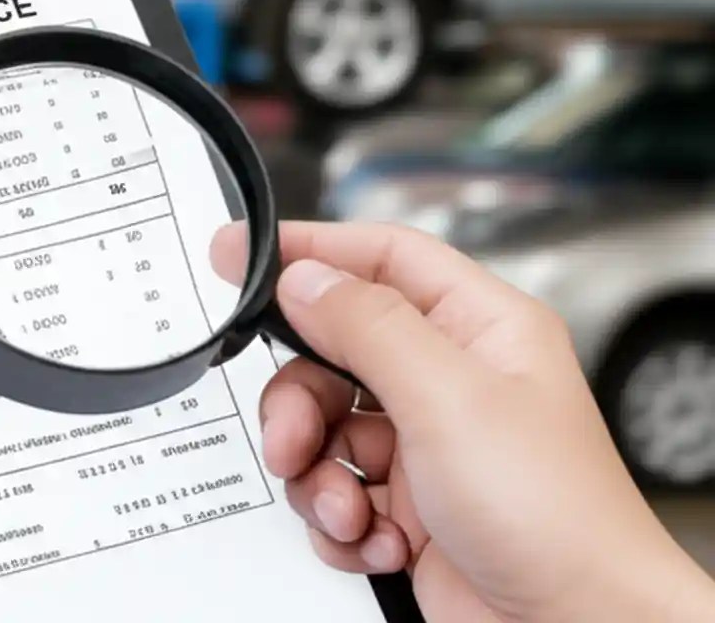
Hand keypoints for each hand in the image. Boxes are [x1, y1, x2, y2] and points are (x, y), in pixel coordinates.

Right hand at [212, 222, 714, 621]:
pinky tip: (378, 542)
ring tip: (348, 511)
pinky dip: (339, 521)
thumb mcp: (448, 399)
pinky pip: (333, 490)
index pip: (381, 260)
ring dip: (319, 477)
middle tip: (291, 440)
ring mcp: (425, 445)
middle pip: (333, 353)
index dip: (310, 251)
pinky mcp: (405, 505)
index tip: (239, 256)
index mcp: (480, 329)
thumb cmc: (553, 515)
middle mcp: (450, 380)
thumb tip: (306, 278)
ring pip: (323, 429)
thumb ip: (367, 327)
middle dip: (300, 403)